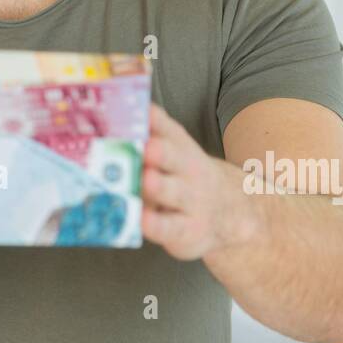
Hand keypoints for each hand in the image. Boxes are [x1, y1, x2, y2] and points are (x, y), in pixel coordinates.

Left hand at [140, 103, 253, 260]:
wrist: (230, 214)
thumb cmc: (185, 179)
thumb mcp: (177, 154)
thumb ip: (151, 137)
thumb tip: (112, 114)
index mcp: (181, 147)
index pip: (168, 129)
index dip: (155, 120)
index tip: (143, 112)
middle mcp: (188, 170)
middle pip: (173, 158)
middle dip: (160, 152)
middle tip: (146, 147)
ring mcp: (191, 201)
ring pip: (173, 192)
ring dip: (159, 186)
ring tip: (147, 180)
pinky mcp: (187, 231)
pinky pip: (170, 227)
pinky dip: (157, 225)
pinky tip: (143, 220)